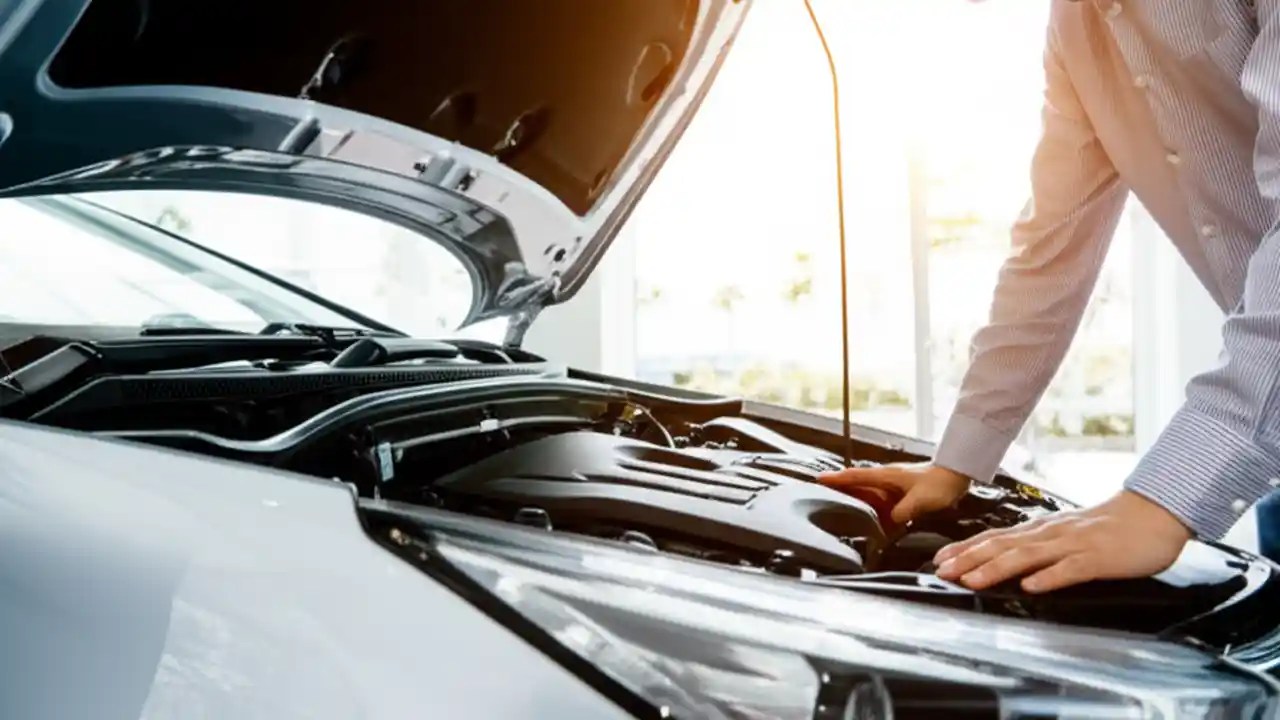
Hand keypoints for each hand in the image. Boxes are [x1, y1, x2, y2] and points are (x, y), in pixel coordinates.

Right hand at [818, 462, 970, 523]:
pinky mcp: (899, 497)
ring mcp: (891, 489)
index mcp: (885, 477)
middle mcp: (884, 482)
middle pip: (855, 486)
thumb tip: (888, 523)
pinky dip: (871, 512)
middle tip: (818, 498)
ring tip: (837, 513)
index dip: (836, 479)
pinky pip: (879, 506)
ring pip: (866, 497)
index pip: (855, 477)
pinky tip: (867, 523)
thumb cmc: (938, 483)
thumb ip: (901, 513)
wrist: (956, 475)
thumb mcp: (919, 500)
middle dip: (838, 491)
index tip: (818, 480)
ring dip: (854, 503)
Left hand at [933, 490, 1191, 592]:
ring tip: (972, 579)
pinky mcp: (1097, 558)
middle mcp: (1051, 534)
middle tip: (942, 571)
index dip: (966, 548)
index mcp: (1042, 530)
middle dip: (969, 559)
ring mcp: (1073, 544)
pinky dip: (1049, 577)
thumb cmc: (1110, 527)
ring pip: (1028, 556)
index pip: (996, 537)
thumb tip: (1011, 562)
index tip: (939, 559)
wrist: (1153, 514)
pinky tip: (1032, 586)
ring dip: (997, 568)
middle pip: (1003, 545)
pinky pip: (1070, 568)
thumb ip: (1040, 547)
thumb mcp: (1067, 534)